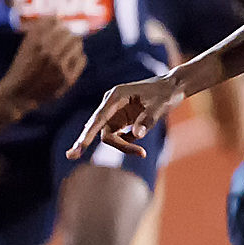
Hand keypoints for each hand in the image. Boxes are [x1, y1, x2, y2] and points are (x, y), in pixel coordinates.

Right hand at [1, 17, 86, 108]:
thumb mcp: (26, 45)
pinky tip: (71, 61)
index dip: (58, 23)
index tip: (58, 28)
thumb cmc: (23, 68)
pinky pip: (82, 59)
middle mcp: (47, 50)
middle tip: (65, 42)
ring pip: (77, 43)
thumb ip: (39, 29)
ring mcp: (58, 65)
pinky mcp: (67, 78)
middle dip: (67, 35)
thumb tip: (58, 15)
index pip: (55, 20)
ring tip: (68, 52)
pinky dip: (78, 58)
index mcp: (34, 40)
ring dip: (74, 45)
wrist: (18, 94)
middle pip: (68, 32)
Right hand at [66, 73, 185, 158]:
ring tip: (142, 154)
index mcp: (116, 96)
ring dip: (122, 147)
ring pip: (109, 136)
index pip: (97, 119)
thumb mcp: (160, 106)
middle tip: (71, 157)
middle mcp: (111, 104)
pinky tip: (141, 147)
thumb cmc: (166, 93)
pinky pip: (118, 137)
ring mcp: (114, 112)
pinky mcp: (120, 120)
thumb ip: (148, 120)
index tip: (76, 149)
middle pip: (99, 130)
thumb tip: (137, 135)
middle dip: (91, 144)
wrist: (172, 87)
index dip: (86, 135)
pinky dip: (127, 145)